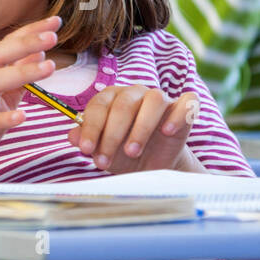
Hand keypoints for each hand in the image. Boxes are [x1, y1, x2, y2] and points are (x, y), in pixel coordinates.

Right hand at [0, 16, 64, 192]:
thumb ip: (17, 78)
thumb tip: (37, 52)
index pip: (7, 47)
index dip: (30, 33)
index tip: (55, 21)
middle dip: (25, 43)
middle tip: (52, 37)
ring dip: (21, 72)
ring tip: (49, 67)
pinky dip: (2, 119)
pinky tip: (21, 116)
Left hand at [66, 85, 200, 174]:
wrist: (154, 166)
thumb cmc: (125, 154)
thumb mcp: (103, 152)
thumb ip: (88, 142)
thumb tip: (72, 136)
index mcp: (112, 98)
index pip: (99, 105)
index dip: (91, 128)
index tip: (86, 150)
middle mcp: (136, 93)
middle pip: (124, 103)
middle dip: (113, 134)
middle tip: (107, 160)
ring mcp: (161, 98)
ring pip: (154, 99)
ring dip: (141, 127)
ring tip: (132, 151)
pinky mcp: (184, 108)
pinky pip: (187, 102)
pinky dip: (178, 115)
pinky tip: (167, 132)